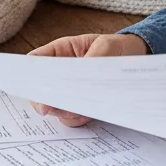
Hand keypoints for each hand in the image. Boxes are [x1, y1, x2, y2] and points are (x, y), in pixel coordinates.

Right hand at [26, 32, 148, 126]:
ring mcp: (70, 91)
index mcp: (60, 53)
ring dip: (63, 112)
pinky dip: (77, 119)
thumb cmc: (117, 47)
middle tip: (49, 108)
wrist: (136, 60)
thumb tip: (82, 74)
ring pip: (55, 107)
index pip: (35, 63)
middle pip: (41, 90)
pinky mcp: (82, 106)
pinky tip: (88, 114)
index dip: (29, 75)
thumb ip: (92, 59)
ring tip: (79, 110)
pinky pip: (71, 117)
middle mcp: (61, 75)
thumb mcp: (106, 46)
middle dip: (45, 100)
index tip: (32, 87)